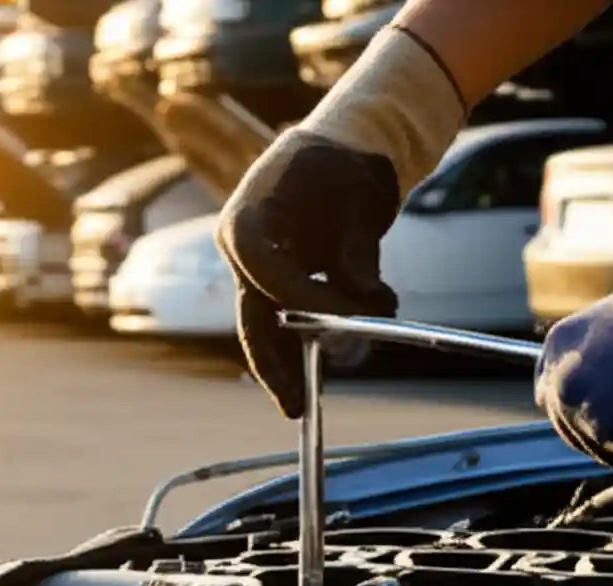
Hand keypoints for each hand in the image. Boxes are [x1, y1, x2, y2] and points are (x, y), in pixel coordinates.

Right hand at [217, 129, 402, 418]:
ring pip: (268, 328)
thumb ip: (360, 250)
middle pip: (252, 318)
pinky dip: (310, 342)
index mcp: (246, 221)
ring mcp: (256, 270)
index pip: (269, 276)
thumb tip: (370, 300)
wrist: (340, 152)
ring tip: (308, 399)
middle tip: (294, 406)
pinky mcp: (277, 283)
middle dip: (273, 365)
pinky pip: (288, 321)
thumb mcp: (358, 198)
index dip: (308, 303)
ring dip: (293, 362)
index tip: (353, 318)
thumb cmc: (343, 165)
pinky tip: (336, 360)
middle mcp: (242, 251)